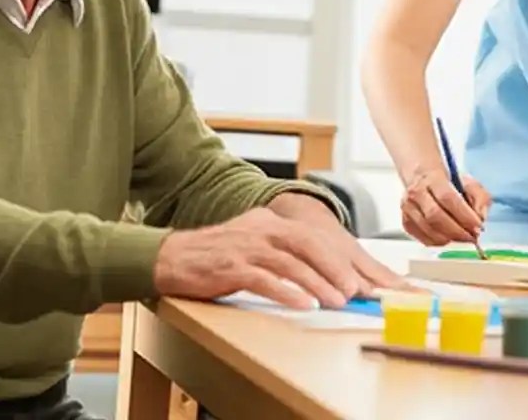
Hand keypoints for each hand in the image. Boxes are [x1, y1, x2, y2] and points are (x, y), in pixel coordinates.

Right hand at [153, 207, 404, 309]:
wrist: (170, 257)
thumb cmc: (215, 256)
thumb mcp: (252, 244)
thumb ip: (282, 253)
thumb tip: (319, 275)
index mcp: (269, 223)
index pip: (312, 237)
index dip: (337, 258)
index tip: (357, 279)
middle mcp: (261, 230)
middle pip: (307, 245)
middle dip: (335, 268)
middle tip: (354, 290)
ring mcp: (246, 247)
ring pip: (291, 263)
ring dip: (318, 283)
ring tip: (337, 301)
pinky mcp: (231, 267)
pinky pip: (266, 280)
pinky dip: (288, 292)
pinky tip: (304, 305)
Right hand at [400, 169, 491, 245]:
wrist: (424, 180)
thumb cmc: (449, 184)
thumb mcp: (470, 184)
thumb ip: (481, 198)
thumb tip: (481, 218)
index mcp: (432, 178)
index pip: (447, 198)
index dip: (464, 215)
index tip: (478, 226)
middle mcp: (416, 193)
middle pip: (435, 216)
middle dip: (457, 230)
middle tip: (472, 236)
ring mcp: (408, 209)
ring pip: (429, 230)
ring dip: (450, 238)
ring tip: (463, 237)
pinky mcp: (406, 223)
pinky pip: (424, 239)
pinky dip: (440, 242)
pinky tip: (449, 237)